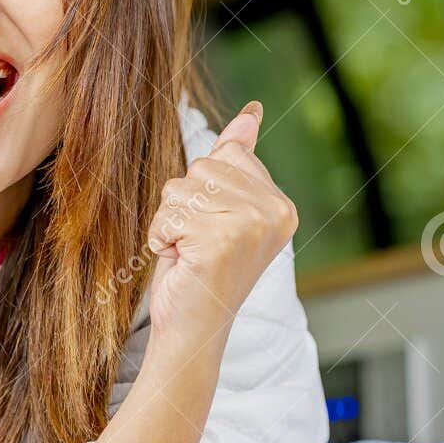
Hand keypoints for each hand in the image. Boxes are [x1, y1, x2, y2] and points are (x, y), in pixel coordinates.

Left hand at [145, 101, 297, 348]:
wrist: (192, 329)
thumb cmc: (200, 270)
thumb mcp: (219, 209)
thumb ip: (236, 160)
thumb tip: (251, 113)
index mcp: (282, 204)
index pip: (225, 154)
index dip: (202, 189)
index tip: (215, 227)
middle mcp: (276, 212)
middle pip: (202, 168)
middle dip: (183, 204)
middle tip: (197, 243)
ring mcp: (253, 225)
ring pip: (181, 189)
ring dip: (170, 221)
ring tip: (188, 252)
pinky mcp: (222, 240)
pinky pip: (169, 213)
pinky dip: (161, 237)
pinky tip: (181, 262)